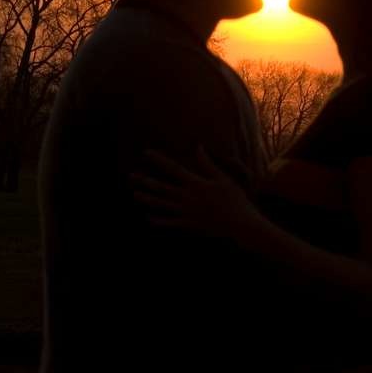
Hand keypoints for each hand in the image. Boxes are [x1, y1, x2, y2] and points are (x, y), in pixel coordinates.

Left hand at [129, 145, 255, 242]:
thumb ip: (208, 164)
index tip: (146, 153)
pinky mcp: (190, 225)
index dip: (159, 160)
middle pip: (162, 188)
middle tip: (130, 176)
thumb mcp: (223, 179)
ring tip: (135, 194)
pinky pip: (171, 223)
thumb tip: (198, 147)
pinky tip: (149, 218)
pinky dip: (160, 221)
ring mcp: (187, 213)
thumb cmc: (235, 200)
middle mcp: (188, 198)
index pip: (173, 169)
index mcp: (196, 184)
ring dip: (148, 199)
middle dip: (146, 181)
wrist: (240, 225)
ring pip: (163, 205)